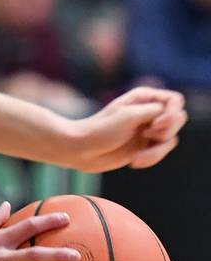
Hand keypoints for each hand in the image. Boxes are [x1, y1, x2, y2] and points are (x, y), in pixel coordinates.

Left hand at [70, 87, 186, 171]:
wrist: (81, 150)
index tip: (155, 124)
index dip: (171, 113)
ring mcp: (147, 130)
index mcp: (143, 98)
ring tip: (137, 156)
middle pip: (178, 120)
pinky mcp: (143, 146)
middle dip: (166, 132)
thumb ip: (155, 111)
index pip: (175, 100)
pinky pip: (161, 152)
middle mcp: (148, 112)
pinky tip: (134, 161)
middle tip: (147, 136)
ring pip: (171, 139)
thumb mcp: (129, 115)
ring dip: (157, 151)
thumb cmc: (101, 130)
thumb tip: (172, 115)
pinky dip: (152, 159)